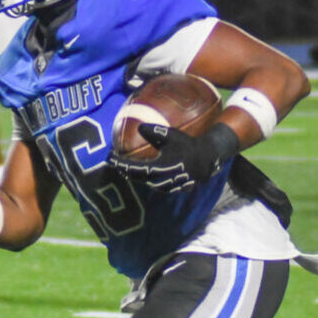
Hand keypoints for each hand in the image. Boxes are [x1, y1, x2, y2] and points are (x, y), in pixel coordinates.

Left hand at [109, 122, 239, 192]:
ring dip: (134, 176)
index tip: (110, 158)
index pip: (134, 168)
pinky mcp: (173, 189)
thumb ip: (155, 132)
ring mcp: (167, 186)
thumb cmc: (188, 144)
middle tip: (114, 162)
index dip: (120, 164)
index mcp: (160, 167)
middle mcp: (161, 180)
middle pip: (137, 177)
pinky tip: (141, 174)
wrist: (207, 158)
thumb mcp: (171, 136)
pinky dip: (146, 180)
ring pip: (145, 183)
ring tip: (124, 169)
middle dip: (124, 170)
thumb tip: (139, 127)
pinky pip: (155, 185)